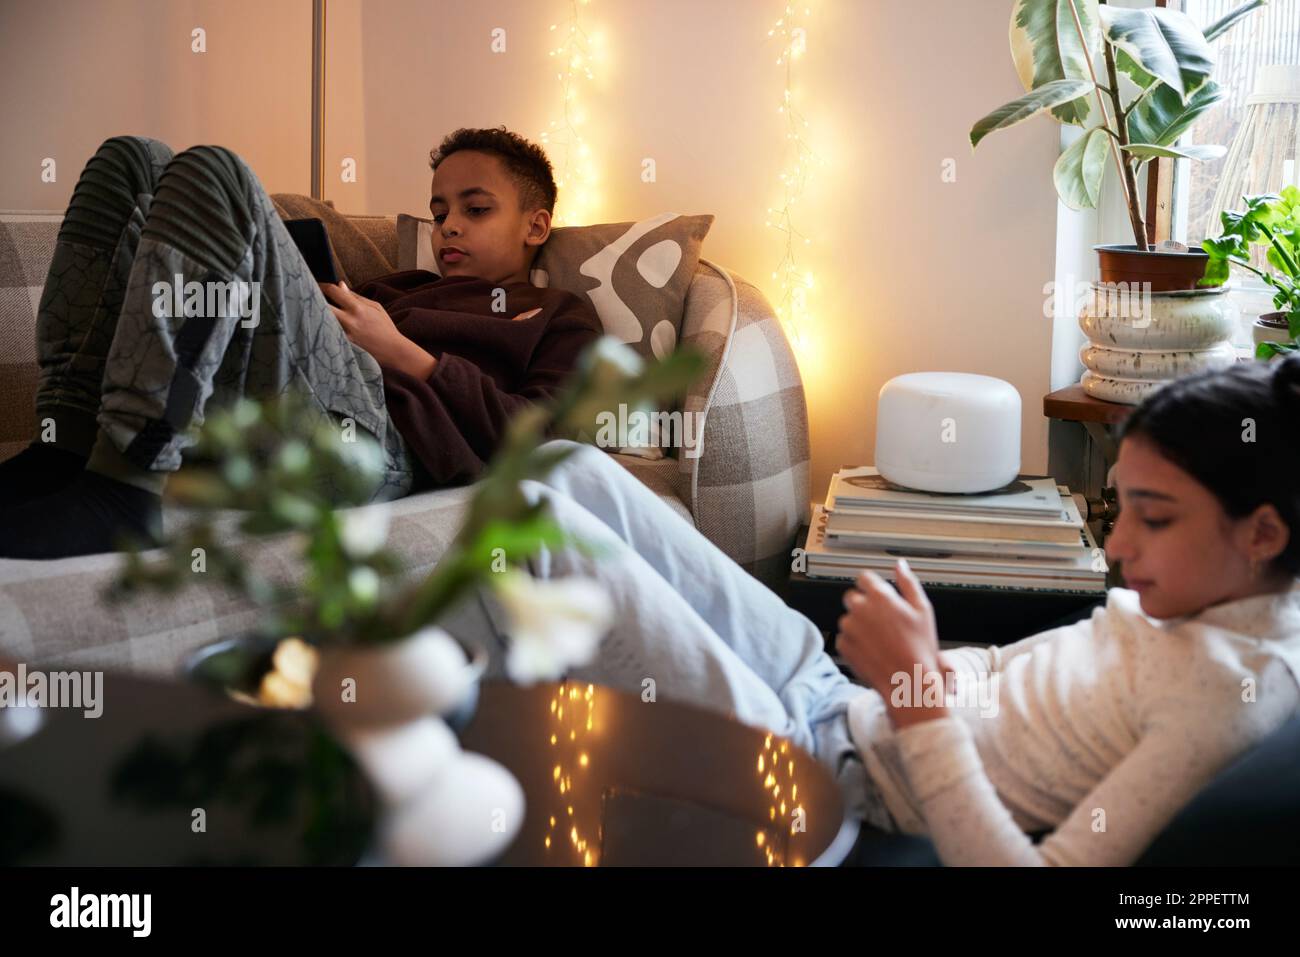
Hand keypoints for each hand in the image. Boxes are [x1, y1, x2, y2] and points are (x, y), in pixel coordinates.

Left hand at [320, 281, 434, 377]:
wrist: (394, 352)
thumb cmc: (385, 328)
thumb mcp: (375, 307)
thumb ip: (355, 296)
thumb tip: (339, 285)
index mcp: (357, 308)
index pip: (333, 291)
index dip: (322, 286)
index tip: (316, 286)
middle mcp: (349, 321)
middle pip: (321, 305)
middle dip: (313, 299)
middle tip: (307, 298)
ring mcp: (344, 336)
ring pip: (321, 321)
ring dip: (315, 315)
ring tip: (311, 312)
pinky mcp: (343, 347)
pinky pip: (326, 335)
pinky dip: (322, 329)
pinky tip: (319, 328)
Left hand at [835, 559, 948, 729]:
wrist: (908, 681)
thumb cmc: (919, 647)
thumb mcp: (923, 609)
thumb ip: (908, 582)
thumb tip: (900, 565)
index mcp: (879, 596)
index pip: (864, 578)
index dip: (873, 587)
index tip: (880, 598)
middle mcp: (860, 608)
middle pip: (853, 597)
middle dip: (865, 605)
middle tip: (883, 623)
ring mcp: (849, 627)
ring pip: (850, 618)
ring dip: (860, 625)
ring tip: (881, 640)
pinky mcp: (843, 644)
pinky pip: (845, 637)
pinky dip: (855, 642)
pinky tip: (873, 650)